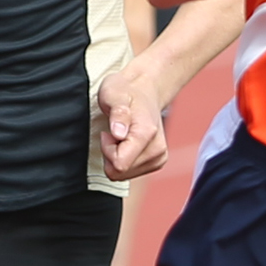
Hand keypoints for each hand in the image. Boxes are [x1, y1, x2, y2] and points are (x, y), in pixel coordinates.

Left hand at [97, 61, 168, 180]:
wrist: (144, 89)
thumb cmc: (126, 91)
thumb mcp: (114, 94)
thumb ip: (118, 113)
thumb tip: (119, 133)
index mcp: (147, 133)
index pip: (119, 164)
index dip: (107, 150)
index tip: (109, 132)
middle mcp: (158, 149)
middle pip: (120, 172)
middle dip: (110, 154)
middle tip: (114, 132)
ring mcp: (159, 157)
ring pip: (123, 176)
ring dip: (116, 157)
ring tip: (122, 135)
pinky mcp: (157, 161)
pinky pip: (129, 174)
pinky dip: (123, 160)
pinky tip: (127, 143)